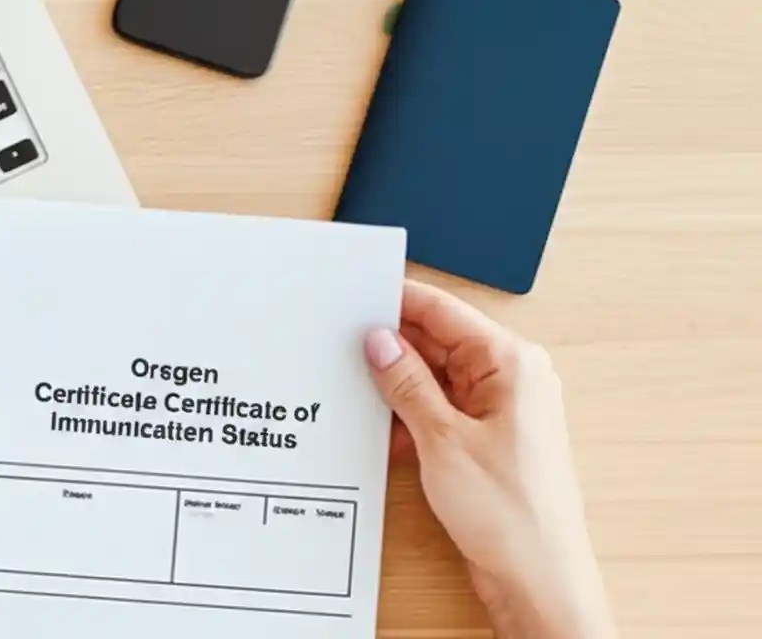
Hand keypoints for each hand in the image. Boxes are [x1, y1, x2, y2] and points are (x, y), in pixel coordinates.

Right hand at [364, 280, 616, 638]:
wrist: (539, 580)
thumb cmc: (511, 514)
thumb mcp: (442, 440)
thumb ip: (406, 383)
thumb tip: (379, 341)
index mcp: (511, 363)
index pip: (443, 311)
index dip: (396, 302)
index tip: (354, 299)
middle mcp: (510, 378)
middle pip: (438, 342)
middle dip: (391, 349)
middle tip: (341, 351)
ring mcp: (498, 410)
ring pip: (434, 378)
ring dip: (398, 389)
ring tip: (357, 395)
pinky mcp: (486, 440)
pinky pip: (439, 410)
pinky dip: (410, 418)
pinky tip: (382, 432)